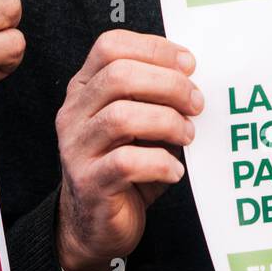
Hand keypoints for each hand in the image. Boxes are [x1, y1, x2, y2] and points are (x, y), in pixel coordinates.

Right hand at [55, 31, 203, 270]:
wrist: (97, 223)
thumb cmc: (127, 164)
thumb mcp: (141, 122)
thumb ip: (158, 96)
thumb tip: (198, 79)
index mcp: (85, 87)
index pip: (110, 46)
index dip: (154, 48)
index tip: (190, 64)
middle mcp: (73, 112)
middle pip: (118, 76)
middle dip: (168, 84)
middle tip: (197, 103)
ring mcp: (76, 148)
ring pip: (121, 117)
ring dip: (167, 122)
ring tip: (188, 135)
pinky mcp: (88, 183)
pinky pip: (126, 163)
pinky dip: (160, 162)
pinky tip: (175, 170)